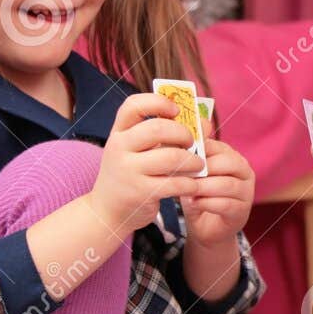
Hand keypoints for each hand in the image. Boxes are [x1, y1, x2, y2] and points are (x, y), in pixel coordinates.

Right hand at [87, 93, 208, 236]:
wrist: (107, 211)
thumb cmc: (131, 175)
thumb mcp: (138, 151)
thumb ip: (166, 135)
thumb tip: (206, 124)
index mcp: (119, 132)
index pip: (133, 105)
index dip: (158, 102)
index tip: (176, 110)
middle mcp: (119, 148)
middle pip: (157, 129)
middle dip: (183, 133)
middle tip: (193, 142)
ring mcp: (128, 170)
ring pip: (171, 157)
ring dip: (193, 160)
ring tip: (199, 165)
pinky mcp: (140, 192)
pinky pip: (174, 183)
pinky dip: (190, 183)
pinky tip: (193, 184)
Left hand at [181, 138, 255, 245]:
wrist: (204, 226)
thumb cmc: (196, 194)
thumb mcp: (190, 174)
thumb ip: (185, 159)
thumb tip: (168, 142)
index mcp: (231, 155)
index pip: (216, 145)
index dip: (195, 150)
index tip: (177, 157)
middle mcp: (244, 171)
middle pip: (227, 162)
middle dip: (202, 169)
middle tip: (183, 175)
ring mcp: (246, 191)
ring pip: (227, 184)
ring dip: (203, 187)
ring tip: (188, 191)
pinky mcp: (242, 211)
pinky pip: (226, 204)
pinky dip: (207, 203)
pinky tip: (195, 204)